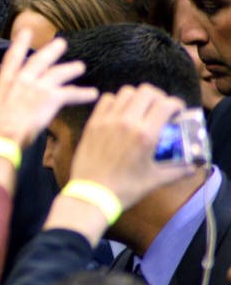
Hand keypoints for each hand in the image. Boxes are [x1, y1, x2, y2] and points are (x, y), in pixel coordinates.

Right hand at [0, 30, 97, 147]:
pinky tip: (93, 94)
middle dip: (52, 50)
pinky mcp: (50, 98)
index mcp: (5, 81)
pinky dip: (83, 93)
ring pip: (58, 73)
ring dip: (70, 69)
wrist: (0, 137)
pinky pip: (70, 93)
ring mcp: (37, 87)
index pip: (13, 57)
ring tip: (80, 66)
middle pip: (40, 60)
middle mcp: (22, 79)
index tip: (26, 31)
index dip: (20, 43)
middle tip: (61, 42)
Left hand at [69, 84, 195, 208]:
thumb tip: (193, 166)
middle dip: (158, 97)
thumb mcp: (155, 180)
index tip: (177, 111)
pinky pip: (106, 100)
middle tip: (160, 108)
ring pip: (126, 92)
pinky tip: (120, 112)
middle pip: (146, 91)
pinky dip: (116, 101)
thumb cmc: (125, 188)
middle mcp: (127, 121)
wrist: (92, 193)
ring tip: (141, 109)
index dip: (176, 103)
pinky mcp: (93, 122)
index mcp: (145, 134)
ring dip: (137, 97)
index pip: (165, 104)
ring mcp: (108, 120)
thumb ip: (178, 170)